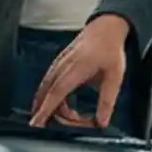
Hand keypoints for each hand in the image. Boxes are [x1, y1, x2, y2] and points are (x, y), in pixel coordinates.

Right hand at [29, 14, 129, 128]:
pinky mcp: (57, 64)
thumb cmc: (111, 50)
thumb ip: (107, 100)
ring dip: (52, 106)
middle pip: (50, 95)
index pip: (57, 92)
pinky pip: (47, 83)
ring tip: (73, 117)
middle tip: (79, 123)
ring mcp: (58, 64)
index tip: (36, 123)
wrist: (106, 28)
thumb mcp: (115, 76)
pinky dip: (48, 97)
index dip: (45, 109)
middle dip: (57, 114)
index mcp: (77, 68)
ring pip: (46, 90)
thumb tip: (102, 122)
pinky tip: (55, 106)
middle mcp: (63, 66)